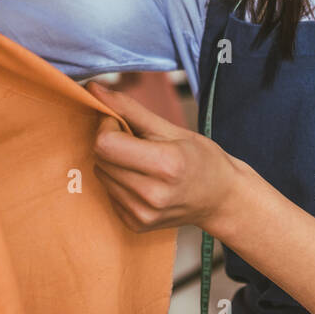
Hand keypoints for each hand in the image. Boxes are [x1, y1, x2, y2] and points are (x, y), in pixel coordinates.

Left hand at [86, 80, 243, 233]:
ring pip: (101, 174)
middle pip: (100, 158)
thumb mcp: (171, 127)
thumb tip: (93, 89)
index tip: (122, 122)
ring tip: (141, 161)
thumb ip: (129, 108)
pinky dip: (118, 181)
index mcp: (165, 165)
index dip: (107, 126)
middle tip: (135, 140)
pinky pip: (108, 192)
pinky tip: (141, 180)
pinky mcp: (135, 225)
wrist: (221, 199)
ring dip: (113, 162)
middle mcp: (152, 194)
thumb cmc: (201, 159)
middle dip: (110, 142)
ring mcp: (142, 214)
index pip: (105, 143)